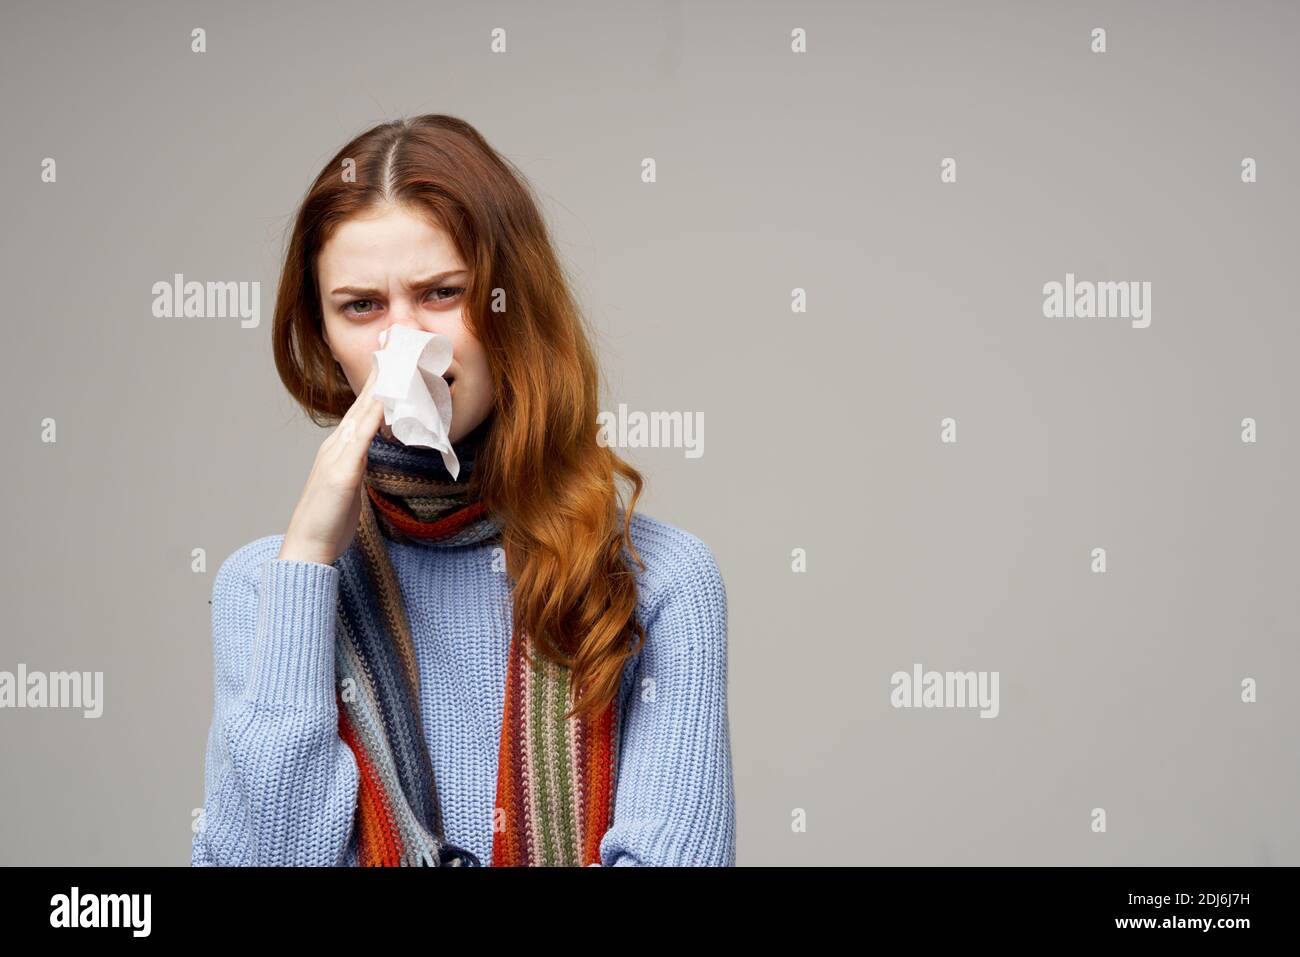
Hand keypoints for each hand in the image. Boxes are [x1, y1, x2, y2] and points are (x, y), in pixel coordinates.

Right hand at [277, 364, 384, 565]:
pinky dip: (373, 419)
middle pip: (364, 402)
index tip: (394, 359)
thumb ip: (360, 464)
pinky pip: (360, 440)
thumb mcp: (350, 485)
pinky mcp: (342, 474)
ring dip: (379, 386)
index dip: (379, 382)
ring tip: (395, 361)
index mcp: (342, 447)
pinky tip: (385, 403)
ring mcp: (338, 457)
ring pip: (363, 414)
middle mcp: (338, 445)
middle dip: (380, 372)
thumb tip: (372, 452)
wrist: (308, 546)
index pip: (365, 408)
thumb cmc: (329, 520)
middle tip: (395, 343)